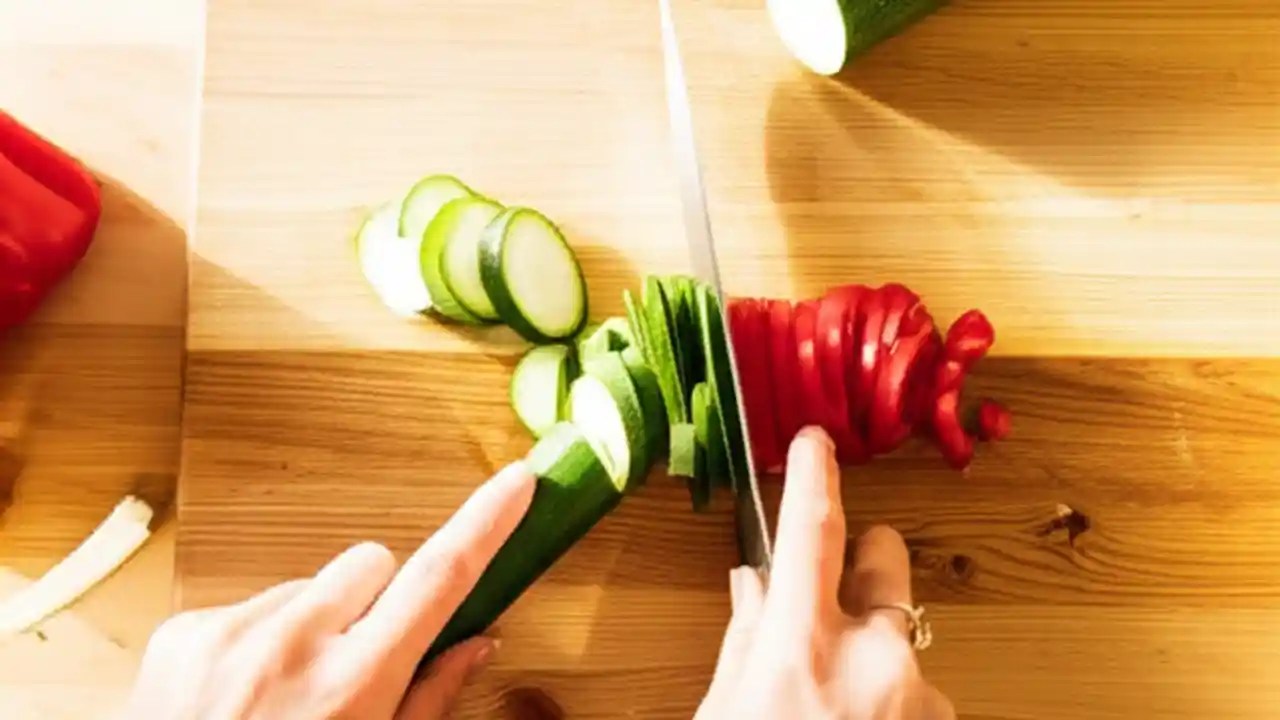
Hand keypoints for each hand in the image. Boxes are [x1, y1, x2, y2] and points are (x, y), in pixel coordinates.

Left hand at [121, 462, 535, 719]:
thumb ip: (428, 701)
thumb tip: (478, 643)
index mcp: (353, 687)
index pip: (438, 580)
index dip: (485, 523)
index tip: (516, 483)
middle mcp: (293, 647)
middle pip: (371, 563)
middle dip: (376, 599)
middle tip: (358, 662)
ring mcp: (230, 632)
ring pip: (307, 588)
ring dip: (310, 626)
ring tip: (284, 695)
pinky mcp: (183, 630)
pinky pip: (248, 608)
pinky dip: (254, 643)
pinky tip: (237, 698)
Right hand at [695, 427, 954, 719]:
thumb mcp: (726, 710)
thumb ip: (745, 643)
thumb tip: (753, 585)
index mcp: (804, 646)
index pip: (810, 531)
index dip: (814, 477)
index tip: (815, 440)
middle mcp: (873, 658)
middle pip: (884, 560)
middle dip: (867, 553)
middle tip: (843, 574)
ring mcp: (919, 693)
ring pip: (898, 637)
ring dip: (872, 648)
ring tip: (835, 695)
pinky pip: (916, 688)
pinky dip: (890, 697)